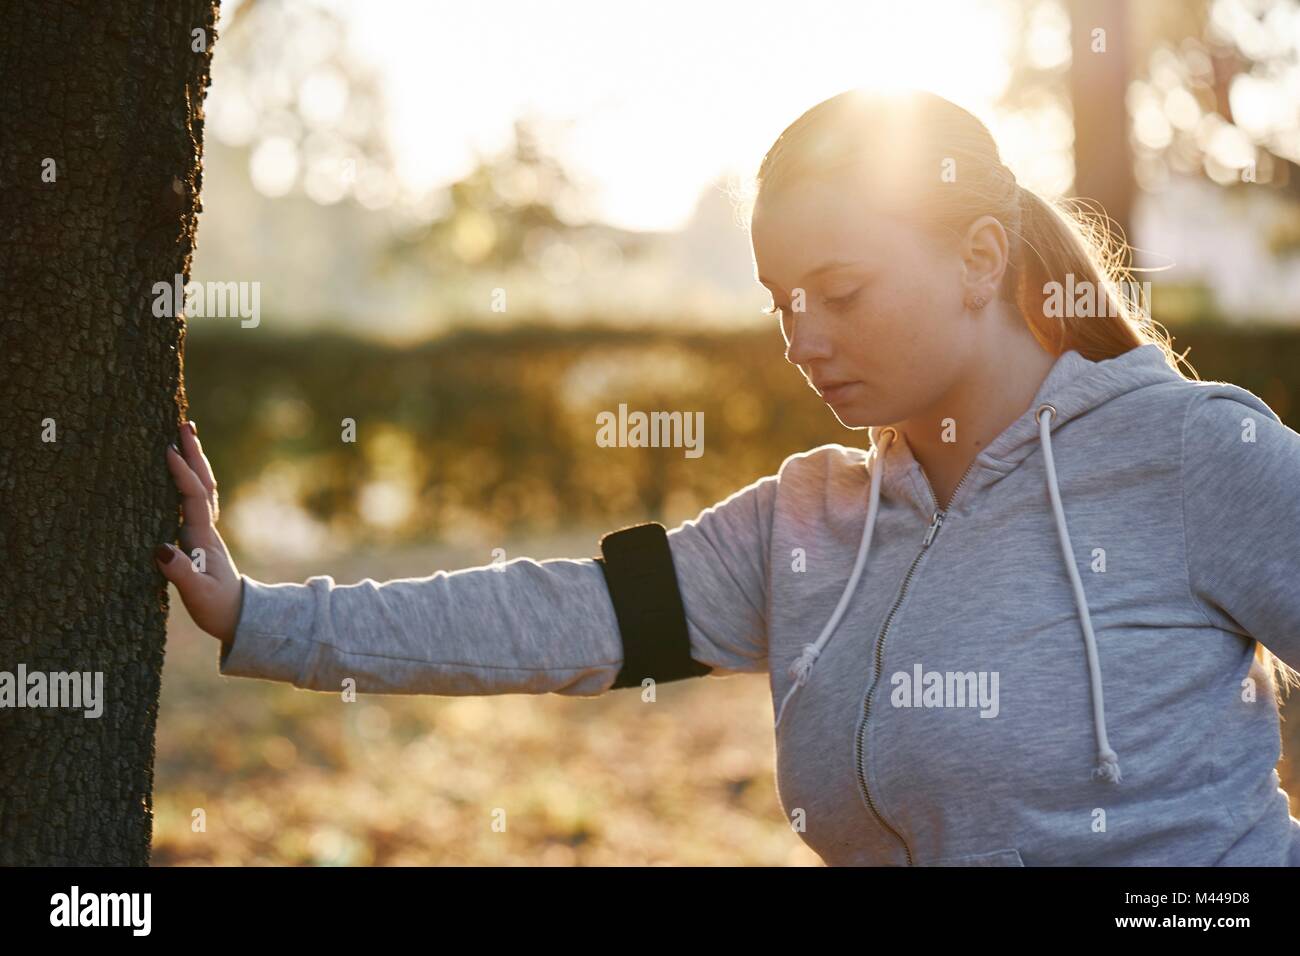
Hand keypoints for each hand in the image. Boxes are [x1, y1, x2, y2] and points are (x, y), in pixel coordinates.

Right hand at [154, 421, 242, 646]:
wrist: (239, 617)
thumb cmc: (217, 609)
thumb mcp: (198, 595)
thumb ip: (180, 574)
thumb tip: (160, 549)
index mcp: (202, 538)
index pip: (193, 497)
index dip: (182, 473)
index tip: (169, 450)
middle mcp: (206, 529)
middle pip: (203, 484)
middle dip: (194, 454)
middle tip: (184, 425)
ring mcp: (205, 532)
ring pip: (202, 489)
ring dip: (195, 461)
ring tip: (185, 436)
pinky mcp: (200, 538)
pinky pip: (195, 500)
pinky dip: (190, 479)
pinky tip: (183, 471)